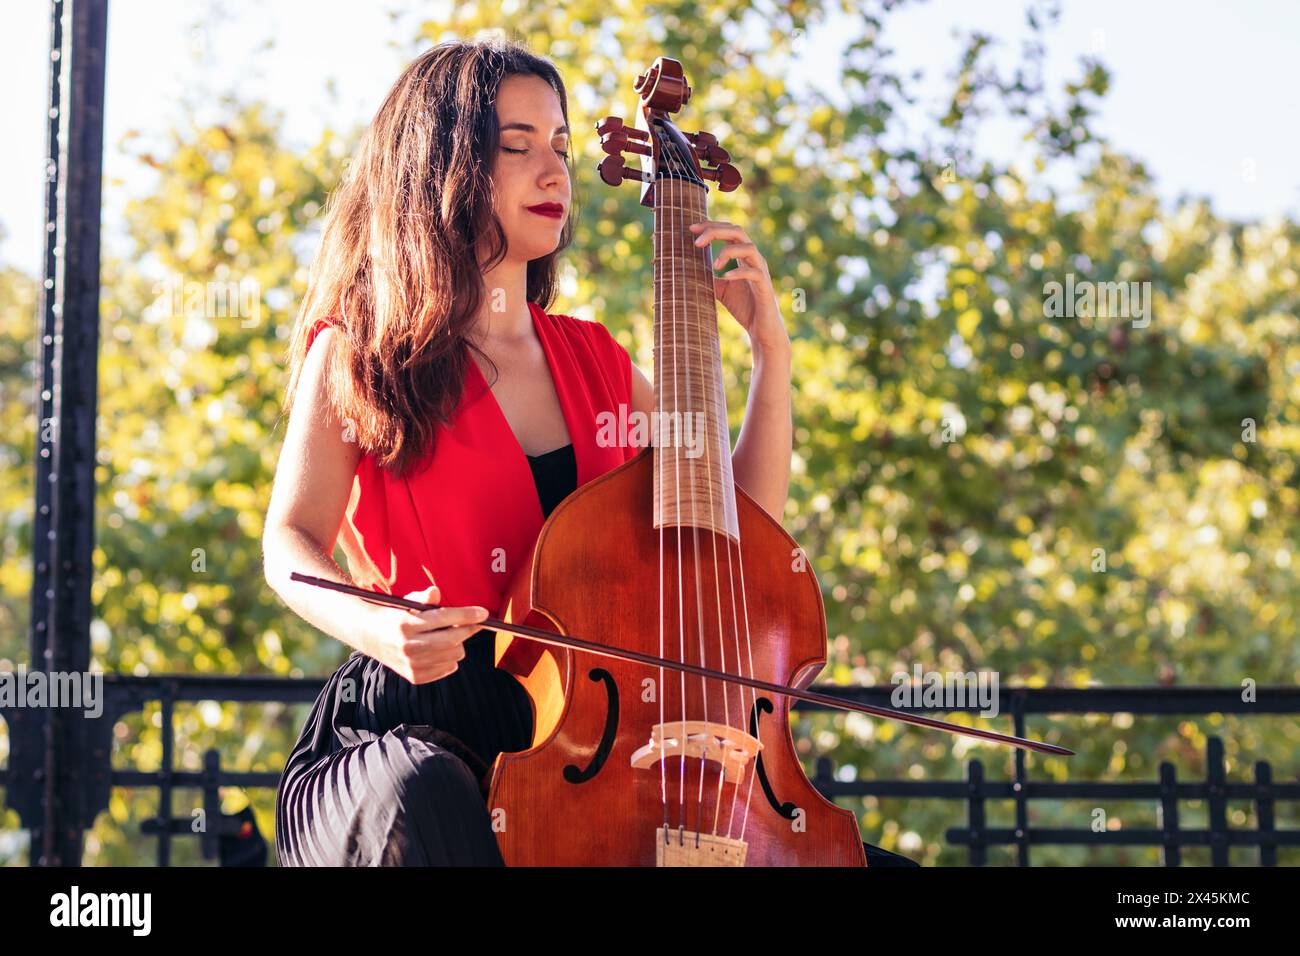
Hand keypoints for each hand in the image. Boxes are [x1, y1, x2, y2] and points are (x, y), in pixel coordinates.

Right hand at [360, 584, 487, 683]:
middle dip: (469, 630)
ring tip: (448, 635)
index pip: (445, 618)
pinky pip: (448, 668)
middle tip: (475, 624)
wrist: (370, 636)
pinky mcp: (415, 677)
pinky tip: (441, 649)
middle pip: (453, 640)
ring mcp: (411, 664)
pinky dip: (450, 658)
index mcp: (406, 624)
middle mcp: (408, 646)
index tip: (484, 614)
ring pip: (454, 655)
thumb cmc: (396, 614)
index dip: (468, 615)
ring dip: (458, 644)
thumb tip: (435, 592)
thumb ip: (423, 598)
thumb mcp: (406, 602)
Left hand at [689, 219, 789, 352]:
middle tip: (696, 241)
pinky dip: (739, 272)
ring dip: (728, 252)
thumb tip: (688, 272)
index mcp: (743, 256)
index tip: (691, 228)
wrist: (762, 330)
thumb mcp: (721, 290)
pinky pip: (755, 273)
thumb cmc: (744, 308)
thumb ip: (710, 278)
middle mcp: (754, 259)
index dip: (711, 226)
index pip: (728, 231)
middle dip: (716, 231)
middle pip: (738, 231)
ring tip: (713, 265)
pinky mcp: (765, 287)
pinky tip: (725, 277)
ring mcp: (761, 271)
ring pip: (749, 247)